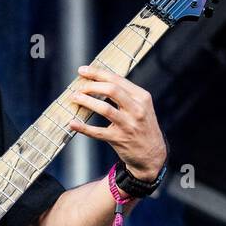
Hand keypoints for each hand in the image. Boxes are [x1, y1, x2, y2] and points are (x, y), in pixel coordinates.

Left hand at [69, 65, 167, 179]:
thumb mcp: (141, 106)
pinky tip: (72, 123)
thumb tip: (98, 80)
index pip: (117, 79)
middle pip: (111, 90)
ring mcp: (128, 125)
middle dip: (91, 86)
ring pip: (104, 109)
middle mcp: (137, 110)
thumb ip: (125, 94)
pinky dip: (83, 127)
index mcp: (142, 97)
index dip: (97, 73)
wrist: (153, 154)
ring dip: (86, 101)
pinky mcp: (119, 139)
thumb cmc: (142, 126)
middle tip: (78, 88)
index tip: (82, 70)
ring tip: (74, 98)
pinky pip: (98, 132)